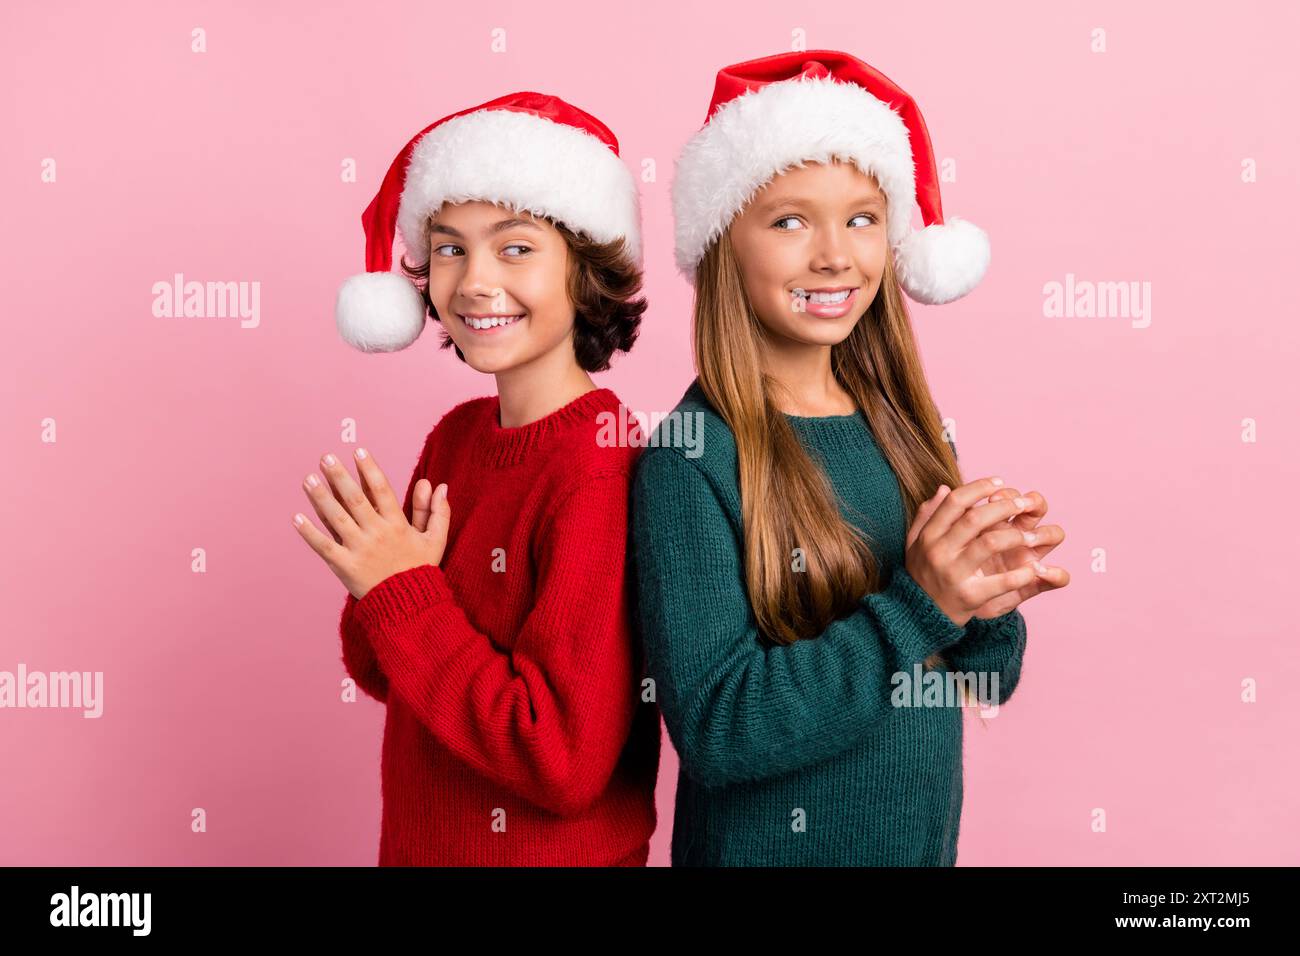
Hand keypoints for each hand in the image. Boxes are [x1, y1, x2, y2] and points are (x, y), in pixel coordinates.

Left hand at [292, 448, 450, 599]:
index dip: (369, 469)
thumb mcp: (435, 540)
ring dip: (321, 498)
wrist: (409, 606)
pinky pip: (324, 547)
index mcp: (397, 524)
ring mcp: (359, 550)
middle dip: (339, 477)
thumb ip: (436, 511)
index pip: (382, 490)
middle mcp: (377, 534)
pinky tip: (296, 517)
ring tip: (308, 479)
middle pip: (355, 500)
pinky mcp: (345, 566)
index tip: (358, 451)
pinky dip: (309, 533)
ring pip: (337, 519)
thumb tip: (439, 485)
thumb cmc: (420, 569)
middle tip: (326, 458)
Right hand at [904, 477, 1045, 626]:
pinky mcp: (969, 596)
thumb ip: (927, 515)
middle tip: (1023, 502)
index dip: (978, 488)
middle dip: (1003, 506)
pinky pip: (1000, 582)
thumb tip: (944, 488)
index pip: (955, 502)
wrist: (916, 617)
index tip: (998, 482)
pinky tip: (1035, 568)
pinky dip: (1021, 574)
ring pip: (990, 543)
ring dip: (1016, 535)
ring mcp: (953, 574)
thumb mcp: (915, 543)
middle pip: (975, 518)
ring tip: (1031, 534)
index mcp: (928, 536)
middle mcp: (938, 552)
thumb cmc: (921, 576)